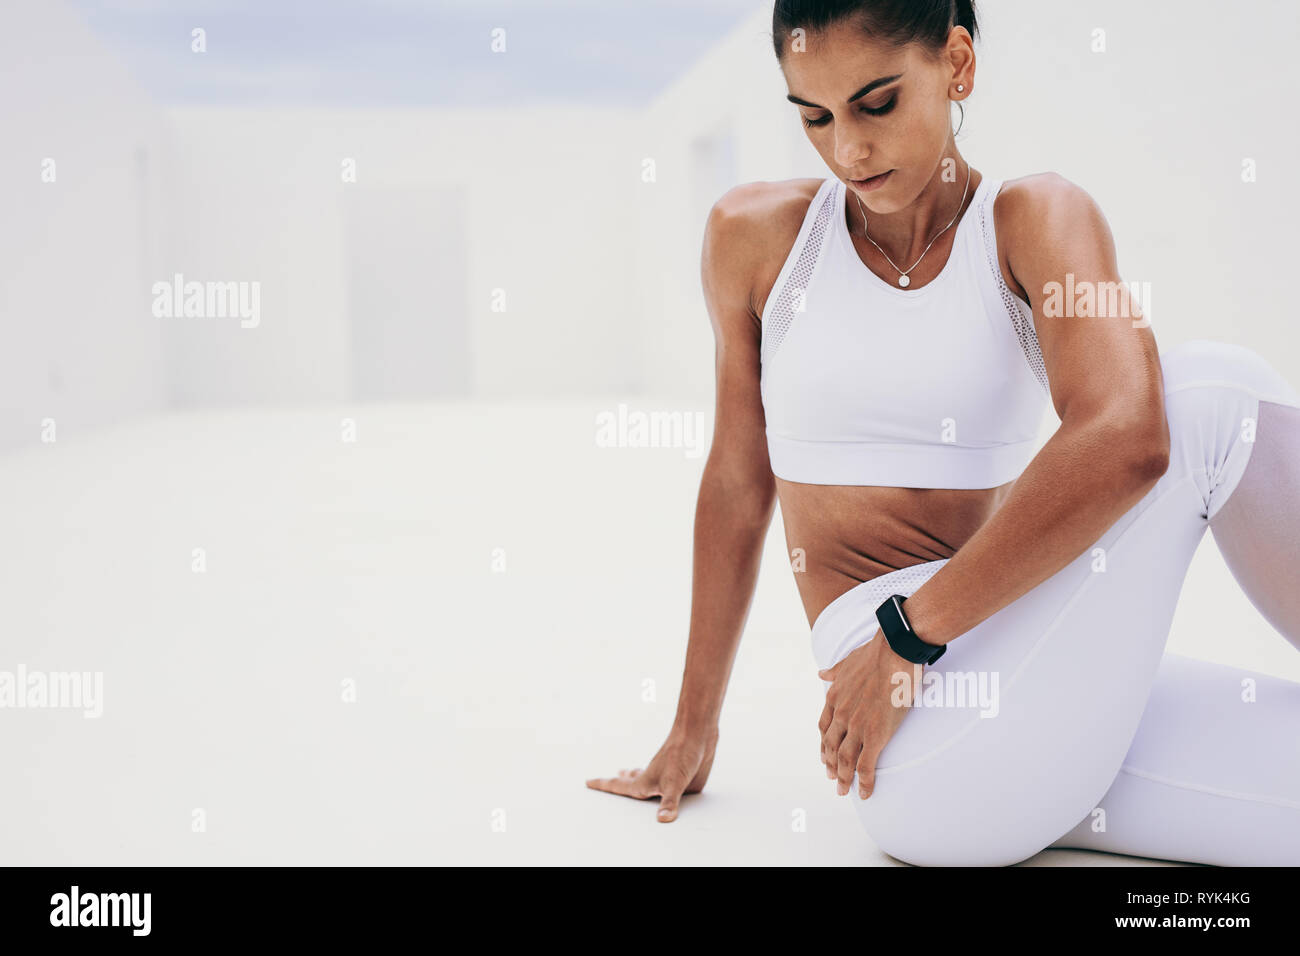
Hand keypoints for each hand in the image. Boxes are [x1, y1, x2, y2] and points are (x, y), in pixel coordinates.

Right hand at [586, 727, 717, 821]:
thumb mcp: (675, 782)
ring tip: (625, 773)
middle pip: (629, 783)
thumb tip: (663, 820)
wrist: (698, 734)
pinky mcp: (682, 779)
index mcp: (645, 782)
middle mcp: (653, 780)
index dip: (603, 785)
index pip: (619, 786)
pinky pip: (667, 787)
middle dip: (616, 783)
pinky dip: (660, 787)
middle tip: (602, 782)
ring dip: (635, 779)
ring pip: (646, 781)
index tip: (588, 781)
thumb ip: (669, 802)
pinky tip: (665, 786)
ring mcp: (666, 778)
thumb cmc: (682, 754)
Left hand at [817, 629, 924, 799]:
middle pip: (831, 747)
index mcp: (834, 698)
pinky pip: (866, 766)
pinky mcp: (875, 735)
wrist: (894, 653)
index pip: (824, 728)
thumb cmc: (876, 653)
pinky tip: (864, 793)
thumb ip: (834, 671)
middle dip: (830, 765)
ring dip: (843, 779)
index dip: (823, 744)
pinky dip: (863, 782)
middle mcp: (841, 715)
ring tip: (843, 791)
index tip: (824, 756)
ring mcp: (857, 727)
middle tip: (832, 779)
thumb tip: (821, 673)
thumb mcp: (847, 661)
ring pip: (844, 760)